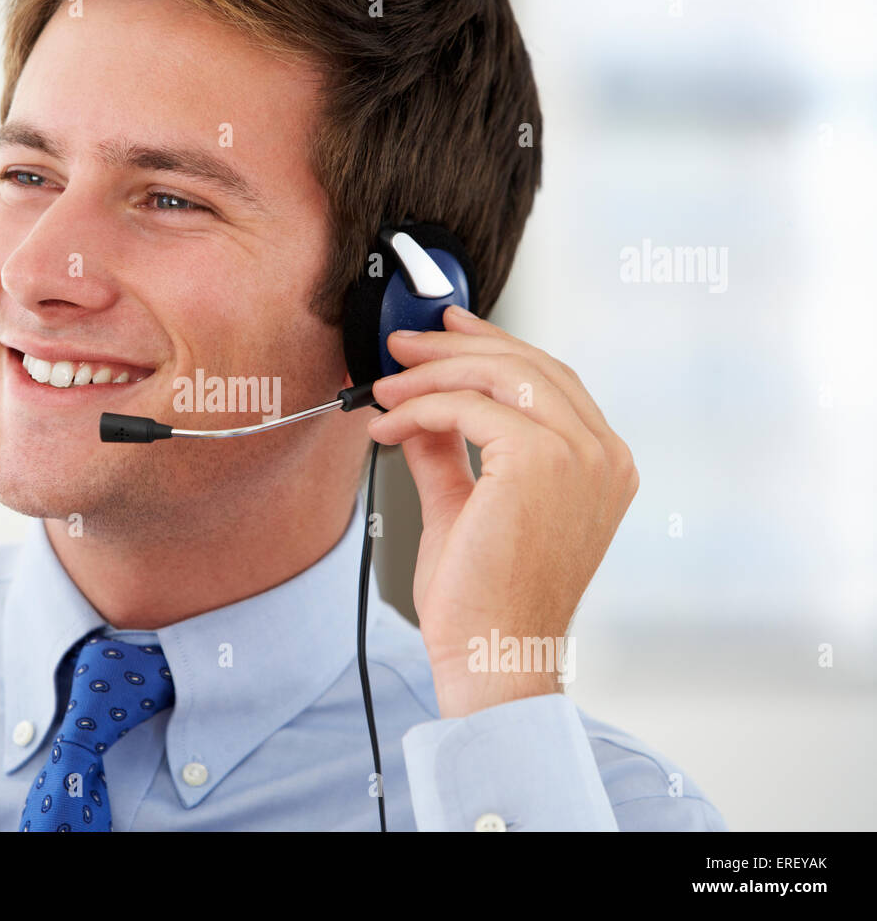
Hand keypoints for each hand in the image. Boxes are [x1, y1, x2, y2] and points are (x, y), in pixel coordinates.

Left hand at [368, 305, 638, 717]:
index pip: (548, 378)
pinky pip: (468, 409)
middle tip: (401, 345)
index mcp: (600, 464)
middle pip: (526, 364)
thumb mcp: (463, 504)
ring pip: (498, 375)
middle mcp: (602, 454)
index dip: (493, 344)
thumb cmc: (485, 600)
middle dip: (454, 346)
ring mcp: (580, 455)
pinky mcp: (540, 462)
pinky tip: (387, 427)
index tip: (446, 331)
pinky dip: (419, 409)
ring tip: (383, 386)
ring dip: (430, 374)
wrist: (492, 654)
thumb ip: (447, 452)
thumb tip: (419, 407)